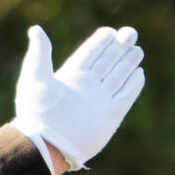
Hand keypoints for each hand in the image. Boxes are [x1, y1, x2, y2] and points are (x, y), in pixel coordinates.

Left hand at [14, 25, 144, 170]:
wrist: (47, 144)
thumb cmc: (37, 112)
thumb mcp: (35, 77)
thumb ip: (39, 53)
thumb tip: (36, 30)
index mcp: (69, 77)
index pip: (89, 54)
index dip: (99, 42)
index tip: (109, 31)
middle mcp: (86, 87)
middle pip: (106, 62)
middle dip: (119, 47)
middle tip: (131, 32)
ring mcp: (99, 101)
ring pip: (117, 77)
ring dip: (127, 63)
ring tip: (137, 50)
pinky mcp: (110, 116)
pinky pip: (125, 97)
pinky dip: (133, 86)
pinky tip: (139, 73)